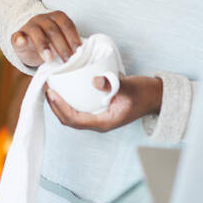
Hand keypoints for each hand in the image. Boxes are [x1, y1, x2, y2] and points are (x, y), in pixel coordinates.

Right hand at [11, 11, 81, 64]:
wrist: (29, 43)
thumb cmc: (50, 43)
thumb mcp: (61, 42)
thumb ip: (70, 45)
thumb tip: (82, 57)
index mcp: (56, 17)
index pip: (67, 25)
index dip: (73, 38)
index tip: (78, 52)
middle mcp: (43, 19)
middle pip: (53, 30)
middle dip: (62, 46)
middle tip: (67, 60)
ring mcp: (29, 26)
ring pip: (36, 33)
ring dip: (43, 46)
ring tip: (49, 59)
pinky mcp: (17, 36)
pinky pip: (17, 36)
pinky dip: (19, 39)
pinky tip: (22, 42)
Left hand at [44, 74, 162, 131]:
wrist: (156, 96)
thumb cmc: (144, 93)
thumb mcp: (129, 86)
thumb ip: (112, 84)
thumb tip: (94, 80)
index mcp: (104, 122)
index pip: (74, 119)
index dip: (60, 108)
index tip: (51, 93)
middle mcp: (99, 123)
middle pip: (69, 120)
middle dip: (55, 106)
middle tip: (46, 89)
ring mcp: (99, 117)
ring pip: (72, 116)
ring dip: (59, 105)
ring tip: (51, 89)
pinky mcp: (99, 110)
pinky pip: (79, 109)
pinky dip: (69, 101)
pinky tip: (65, 89)